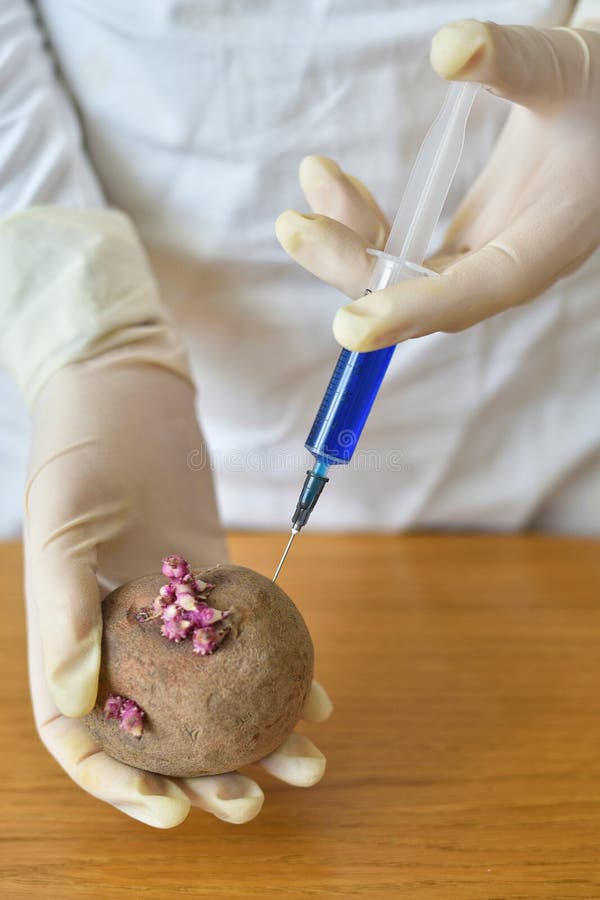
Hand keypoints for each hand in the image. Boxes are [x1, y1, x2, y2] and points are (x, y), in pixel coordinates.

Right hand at [24, 340, 331, 827]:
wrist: (132, 393)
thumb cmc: (83, 451)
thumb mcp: (64, 526)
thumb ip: (63, 612)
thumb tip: (77, 704)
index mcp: (69, 636)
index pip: (83, 733)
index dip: (119, 783)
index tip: (171, 812)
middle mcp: (121, 637)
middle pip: (159, 730)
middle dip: (200, 778)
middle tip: (251, 801)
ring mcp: (172, 616)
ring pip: (212, 696)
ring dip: (254, 738)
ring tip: (303, 763)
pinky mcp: (214, 585)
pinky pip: (248, 642)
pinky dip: (281, 674)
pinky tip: (320, 700)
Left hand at [275, 20, 599, 350]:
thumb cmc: (598, 94)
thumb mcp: (563, 70)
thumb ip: (511, 63)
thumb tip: (448, 51)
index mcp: (540, 247)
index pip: (470, 293)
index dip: (410, 310)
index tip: (350, 327)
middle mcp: (506, 268)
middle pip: (420, 297)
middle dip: (353, 268)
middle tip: (294, 226)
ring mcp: (482, 260)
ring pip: (403, 278)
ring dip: (348, 242)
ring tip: (314, 177)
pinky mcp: (465, 245)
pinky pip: (402, 255)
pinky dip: (365, 227)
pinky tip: (336, 185)